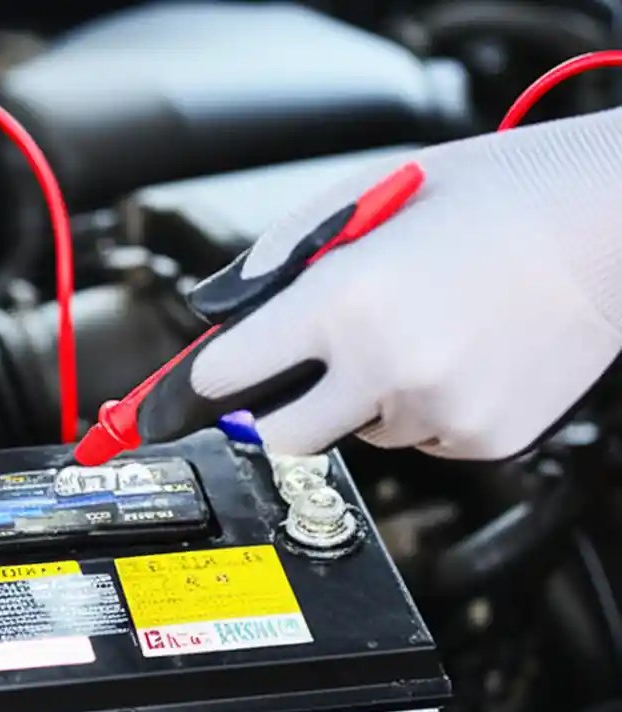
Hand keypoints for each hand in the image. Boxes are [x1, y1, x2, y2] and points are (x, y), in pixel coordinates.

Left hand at [137, 108, 621, 459]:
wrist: (606, 223)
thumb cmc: (494, 197)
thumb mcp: (368, 197)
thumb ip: (282, 253)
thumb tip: (226, 308)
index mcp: (345, 301)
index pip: (229, 372)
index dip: (211, 376)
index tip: (205, 382)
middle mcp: (387, 366)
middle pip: (275, 435)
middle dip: (266, 411)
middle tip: (282, 382)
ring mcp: (438, 410)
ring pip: (357, 434)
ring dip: (362, 400)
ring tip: (414, 333)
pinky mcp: (482, 439)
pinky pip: (417, 440)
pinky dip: (419, 410)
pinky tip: (454, 356)